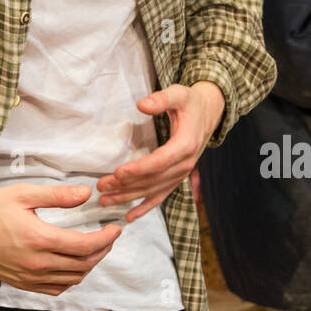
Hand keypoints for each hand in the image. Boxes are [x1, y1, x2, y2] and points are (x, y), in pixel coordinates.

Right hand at [0, 185, 121, 295]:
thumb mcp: (23, 193)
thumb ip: (57, 195)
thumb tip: (86, 193)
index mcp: (39, 239)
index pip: (85, 245)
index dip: (106, 238)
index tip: (115, 228)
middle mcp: (37, 263)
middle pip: (83, 264)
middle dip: (102, 250)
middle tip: (108, 236)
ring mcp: (29, 277)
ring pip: (72, 279)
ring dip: (89, 265)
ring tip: (94, 249)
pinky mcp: (22, 283)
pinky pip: (55, 289)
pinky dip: (71, 279)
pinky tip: (72, 265)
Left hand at [94, 82, 224, 224]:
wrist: (208, 113)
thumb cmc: (190, 102)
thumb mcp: (179, 93)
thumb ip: (161, 99)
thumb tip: (142, 105)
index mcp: (185, 145)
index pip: (159, 162)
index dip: (138, 169)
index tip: (117, 173)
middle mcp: (185, 164)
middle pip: (152, 180)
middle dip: (126, 186)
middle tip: (101, 186)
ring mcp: (181, 174)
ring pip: (153, 191)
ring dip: (128, 198)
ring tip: (105, 201)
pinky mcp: (177, 177)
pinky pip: (161, 196)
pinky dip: (145, 208)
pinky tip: (129, 217)